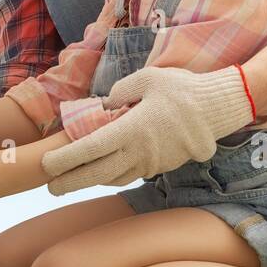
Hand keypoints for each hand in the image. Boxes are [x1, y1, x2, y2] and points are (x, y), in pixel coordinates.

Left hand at [39, 64, 256, 194]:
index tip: (46, 164)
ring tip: (70, 182)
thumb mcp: (148, 78)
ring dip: (91, 181)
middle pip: (98, 173)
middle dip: (71, 182)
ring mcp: (153, 162)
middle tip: (50, 187)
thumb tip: (104, 105)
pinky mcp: (163, 166)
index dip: (66, 159)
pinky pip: (131, 174)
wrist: (220, 108)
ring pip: (115, 178)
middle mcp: (140, 151)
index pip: (91, 148)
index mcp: (132, 129)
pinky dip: (112, 176)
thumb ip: (121, 92)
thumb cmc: (183, 89)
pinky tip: (101, 172)